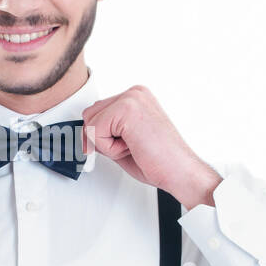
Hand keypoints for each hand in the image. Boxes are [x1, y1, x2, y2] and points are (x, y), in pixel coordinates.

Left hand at [82, 85, 221, 208]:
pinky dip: (109, 149)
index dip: (99, 135)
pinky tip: (133, 148)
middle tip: (129, 148)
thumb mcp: (125, 140)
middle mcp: (134, 93)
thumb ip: (107, 130)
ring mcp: (131, 98)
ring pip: (90, 123)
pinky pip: (95, 132)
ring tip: (133, 147)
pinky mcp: (127, 109)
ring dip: (106, 144)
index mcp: (137, 97)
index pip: (97, 111)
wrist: (181, 173)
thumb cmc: (160, 162)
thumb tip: (84, 131)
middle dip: (101, 139)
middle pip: (89, 114)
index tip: (118, 147)